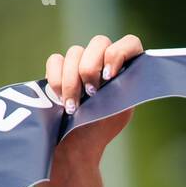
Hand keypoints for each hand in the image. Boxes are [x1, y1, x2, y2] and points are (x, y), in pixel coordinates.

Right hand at [44, 33, 143, 170]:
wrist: (75, 144)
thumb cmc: (101, 128)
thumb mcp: (120, 110)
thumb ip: (123, 87)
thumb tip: (115, 71)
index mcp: (124, 69)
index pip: (130, 43)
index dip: (120, 53)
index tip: (109, 76)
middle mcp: (104, 61)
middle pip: (99, 41)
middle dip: (91, 67)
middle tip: (91, 94)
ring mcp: (80, 63)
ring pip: (75, 52)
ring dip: (72, 80)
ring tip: (73, 106)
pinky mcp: (59, 69)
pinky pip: (55, 60)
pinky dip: (56, 79)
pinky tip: (60, 100)